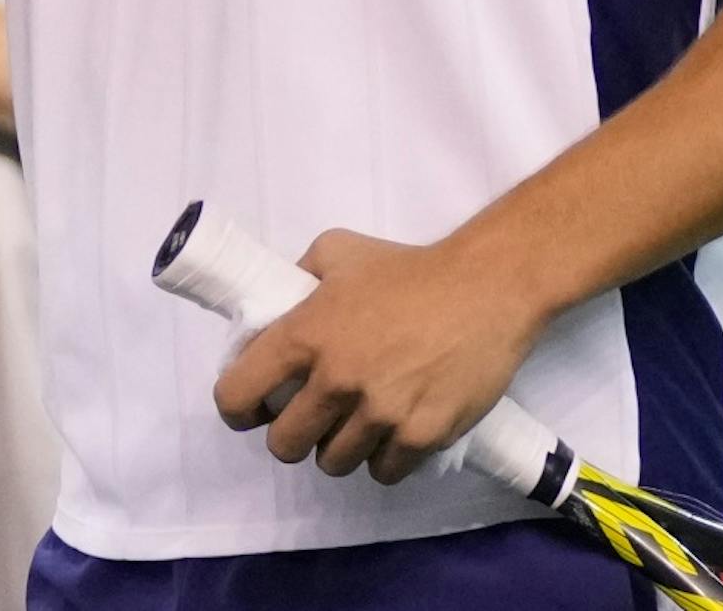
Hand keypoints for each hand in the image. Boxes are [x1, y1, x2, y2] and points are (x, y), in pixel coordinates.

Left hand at [213, 229, 550, 485]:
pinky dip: (383, 458)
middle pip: (285, 445)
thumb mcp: (336, 251)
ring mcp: (380, 413)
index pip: (237, 394)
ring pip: (334, 463)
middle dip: (290, 436)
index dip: (237, 407)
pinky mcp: (422, 436)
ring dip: (338, 448)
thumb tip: (275, 305)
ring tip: (354, 425)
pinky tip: (390, 434)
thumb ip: (299, 279)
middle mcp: (336, 381)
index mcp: (305, 335)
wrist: (485, 288)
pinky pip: (384, 471)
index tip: (252, 408)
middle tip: (309, 419)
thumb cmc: (408, 268)